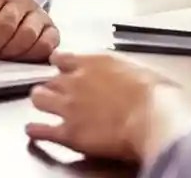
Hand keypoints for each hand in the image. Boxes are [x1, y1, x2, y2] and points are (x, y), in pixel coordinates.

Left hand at [25, 52, 190, 163]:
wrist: (153, 117)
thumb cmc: (157, 96)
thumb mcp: (144, 72)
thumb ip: (128, 74)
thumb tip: (137, 80)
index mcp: (94, 62)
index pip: (63, 58)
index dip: (61, 65)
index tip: (62, 68)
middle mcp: (76, 80)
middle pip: (49, 79)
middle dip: (51, 86)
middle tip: (56, 93)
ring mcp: (68, 106)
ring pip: (38, 98)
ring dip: (40, 102)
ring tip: (42, 106)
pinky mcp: (68, 132)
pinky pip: (41, 130)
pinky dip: (35, 130)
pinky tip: (32, 130)